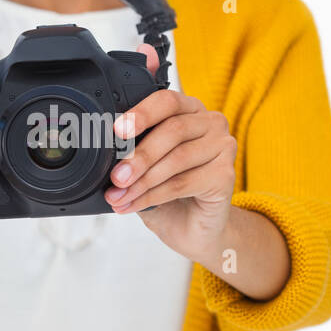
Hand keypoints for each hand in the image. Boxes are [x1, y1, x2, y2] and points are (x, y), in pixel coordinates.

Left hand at [104, 45, 236, 264]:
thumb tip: (104, 152)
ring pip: (177, 158)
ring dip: (143, 180)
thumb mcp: (144, 169)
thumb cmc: (169, 195)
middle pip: (173, 130)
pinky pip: (183, 182)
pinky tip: (134, 204)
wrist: (193, 230)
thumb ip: (131, 154)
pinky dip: (153, 195)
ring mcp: (223, 147)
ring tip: (119, 196)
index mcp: (188, 110)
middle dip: (139, 156)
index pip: (166, 100)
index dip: (142, 113)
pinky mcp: (226, 175)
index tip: (118, 130)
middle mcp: (211, 122)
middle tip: (116, 177)